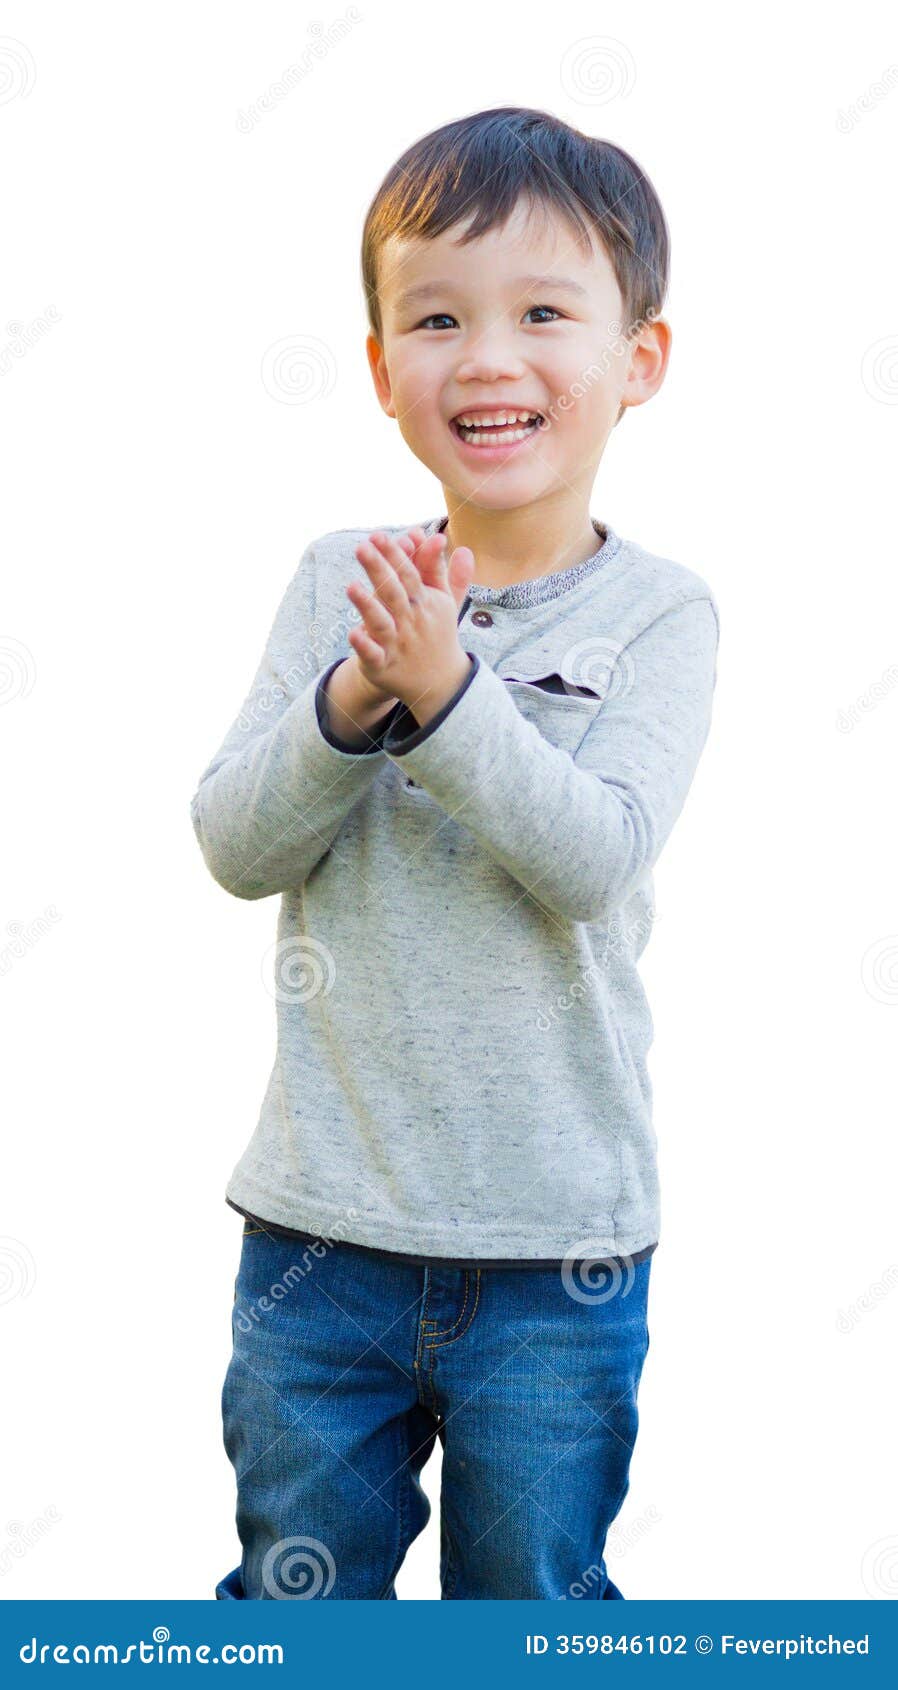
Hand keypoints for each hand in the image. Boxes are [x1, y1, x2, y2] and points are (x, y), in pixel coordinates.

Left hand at [346, 528, 475, 711]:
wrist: (440, 683)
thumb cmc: (436, 634)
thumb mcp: (443, 602)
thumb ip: (438, 569)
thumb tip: (446, 539)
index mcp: (426, 604)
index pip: (409, 575)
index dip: (395, 556)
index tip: (378, 536)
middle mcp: (411, 622)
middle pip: (394, 592)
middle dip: (379, 570)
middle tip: (362, 547)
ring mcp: (397, 644)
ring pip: (382, 622)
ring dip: (368, 605)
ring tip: (351, 586)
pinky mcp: (383, 666)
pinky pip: (374, 655)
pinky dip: (365, 646)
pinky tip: (353, 634)